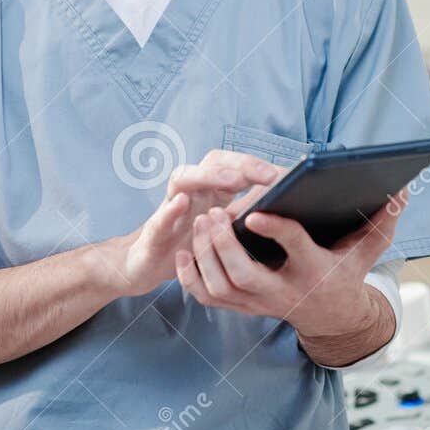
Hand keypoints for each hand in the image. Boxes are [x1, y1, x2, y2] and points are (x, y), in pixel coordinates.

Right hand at [110, 150, 282, 296]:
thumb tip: (283, 206)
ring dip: (208, 176)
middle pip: (212, 163)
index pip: (234, 166)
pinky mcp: (153, 232)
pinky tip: (182, 204)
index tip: (284, 173)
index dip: (257, 165)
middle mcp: (190, 191)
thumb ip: (245, 214)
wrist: (145, 266)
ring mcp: (170, 207)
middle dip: (240, 164)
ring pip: (184, 178)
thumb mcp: (222, 230)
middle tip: (268, 175)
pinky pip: (160, 217)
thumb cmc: (188, 244)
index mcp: (210, 190)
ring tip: (233, 180)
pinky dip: (170, 209)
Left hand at [174, 189, 406, 339]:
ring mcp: (260, 304)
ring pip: (222, 287)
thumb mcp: (368, 249)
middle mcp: (283, 292)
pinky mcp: (243, 308)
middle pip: (245, 274)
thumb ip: (384, 221)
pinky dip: (191, 279)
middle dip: (224, 245)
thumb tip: (401, 191)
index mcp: (313, 271)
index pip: (293, 249)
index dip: (275, 230)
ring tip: (200, 222)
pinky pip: (210, 299)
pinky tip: (184, 252)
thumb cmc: (347, 272)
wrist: (332, 316)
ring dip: (205, 256)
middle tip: (213, 212)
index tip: (253, 211)